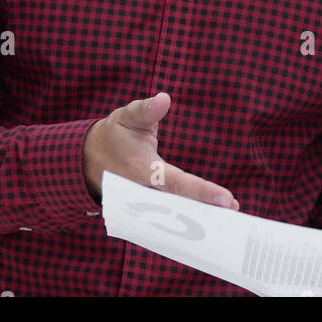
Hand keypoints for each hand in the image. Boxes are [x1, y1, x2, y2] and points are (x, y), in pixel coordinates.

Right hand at [81, 92, 239, 209]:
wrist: (87, 159)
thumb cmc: (115, 134)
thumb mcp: (127, 117)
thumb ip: (146, 110)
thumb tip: (164, 99)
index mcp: (141, 169)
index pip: (175, 182)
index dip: (200, 191)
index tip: (226, 199)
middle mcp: (142, 192)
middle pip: (179, 205)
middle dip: (206, 210)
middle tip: (234, 213)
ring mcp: (142, 204)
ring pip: (174, 216)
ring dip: (200, 218)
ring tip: (230, 220)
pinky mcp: (144, 209)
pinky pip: (167, 218)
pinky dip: (186, 221)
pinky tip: (211, 222)